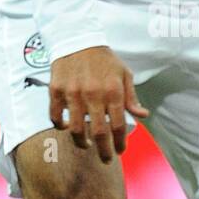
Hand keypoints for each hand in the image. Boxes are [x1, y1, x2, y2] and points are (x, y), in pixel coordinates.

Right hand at [49, 45, 148, 160]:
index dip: (119, 143)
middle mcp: (93, 94)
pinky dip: (60, 126)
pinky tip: (66, 127)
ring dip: (81, 142)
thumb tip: (143, 115)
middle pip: (98, 132)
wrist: (77, 39)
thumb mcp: (124, 74)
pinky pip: (55, 116)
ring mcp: (73, 93)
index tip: (120, 151)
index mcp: (112, 91)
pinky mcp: (56, 90)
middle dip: (103, 151)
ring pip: (75, 129)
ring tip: (85, 144)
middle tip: (105, 159)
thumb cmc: (104, 60)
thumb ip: (132, 97)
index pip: (118, 125)